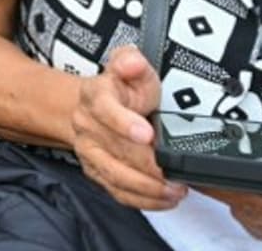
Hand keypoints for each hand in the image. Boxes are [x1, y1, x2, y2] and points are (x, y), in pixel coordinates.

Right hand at [73, 47, 185, 210]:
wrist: (96, 107)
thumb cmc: (121, 88)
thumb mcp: (129, 65)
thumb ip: (132, 61)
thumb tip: (132, 63)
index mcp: (95, 95)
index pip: (104, 109)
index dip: (124, 123)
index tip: (147, 134)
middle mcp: (86, 126)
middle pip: (115, 150)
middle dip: (148, 164)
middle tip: (175, 170)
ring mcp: (90, 152)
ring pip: (116, 175)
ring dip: (148, 186)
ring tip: (175, 188)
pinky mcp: (96, 172)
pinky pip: (117, 192)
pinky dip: (142, 200)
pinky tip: (164, 198)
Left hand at [200, 120, 261, 250]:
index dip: (249, 174)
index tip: (229, 165)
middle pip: (257, 202)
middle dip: (233, 185)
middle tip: (218, 170)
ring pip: (252, 217)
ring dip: (238, 198)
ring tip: (236, 180)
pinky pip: (256, 228)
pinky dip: (248, 212)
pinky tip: (251, 197)